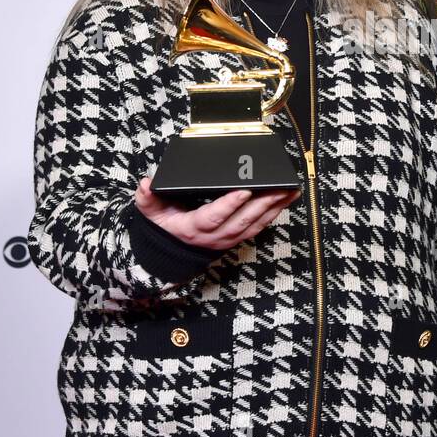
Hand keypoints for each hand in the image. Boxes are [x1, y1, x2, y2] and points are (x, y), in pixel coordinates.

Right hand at [134, 175, 299, 250]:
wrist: (172, 252)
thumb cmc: (164, 226)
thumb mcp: (151, 213)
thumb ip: (147, 199)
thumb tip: (146, 184)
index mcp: (193, 228)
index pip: (213, 217)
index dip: (229, 205)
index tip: (245, 191)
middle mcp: (214, 237)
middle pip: (242, 221)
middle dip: (263, 204)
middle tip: (280, 186)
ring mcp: (228, 239)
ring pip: (255, 225)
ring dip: (274, 208)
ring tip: (291, 190)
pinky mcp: (238, 238)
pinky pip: (259, 227)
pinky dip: (275, 213)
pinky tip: (286, 199)